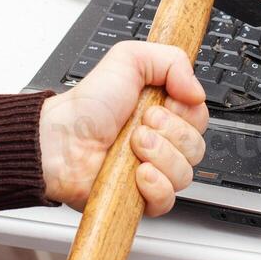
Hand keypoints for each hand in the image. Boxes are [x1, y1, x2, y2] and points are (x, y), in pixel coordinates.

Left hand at [38, 40, 207, 214]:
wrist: (60, 140)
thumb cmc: (86, 106)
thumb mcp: (129, 59)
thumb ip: (171, 60)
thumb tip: (197, 90)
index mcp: (163, 112)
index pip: (199, 118)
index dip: (184, 113)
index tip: (161, 104)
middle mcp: (161, 142)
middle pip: (197, 147)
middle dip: (169, 133)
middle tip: (140, 125)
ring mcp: (153, 171)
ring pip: (185, 174)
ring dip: (160, 156)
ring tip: (133, 146)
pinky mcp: (142, 198)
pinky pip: (169, 200)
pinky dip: (156, 186)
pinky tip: (138, 173)